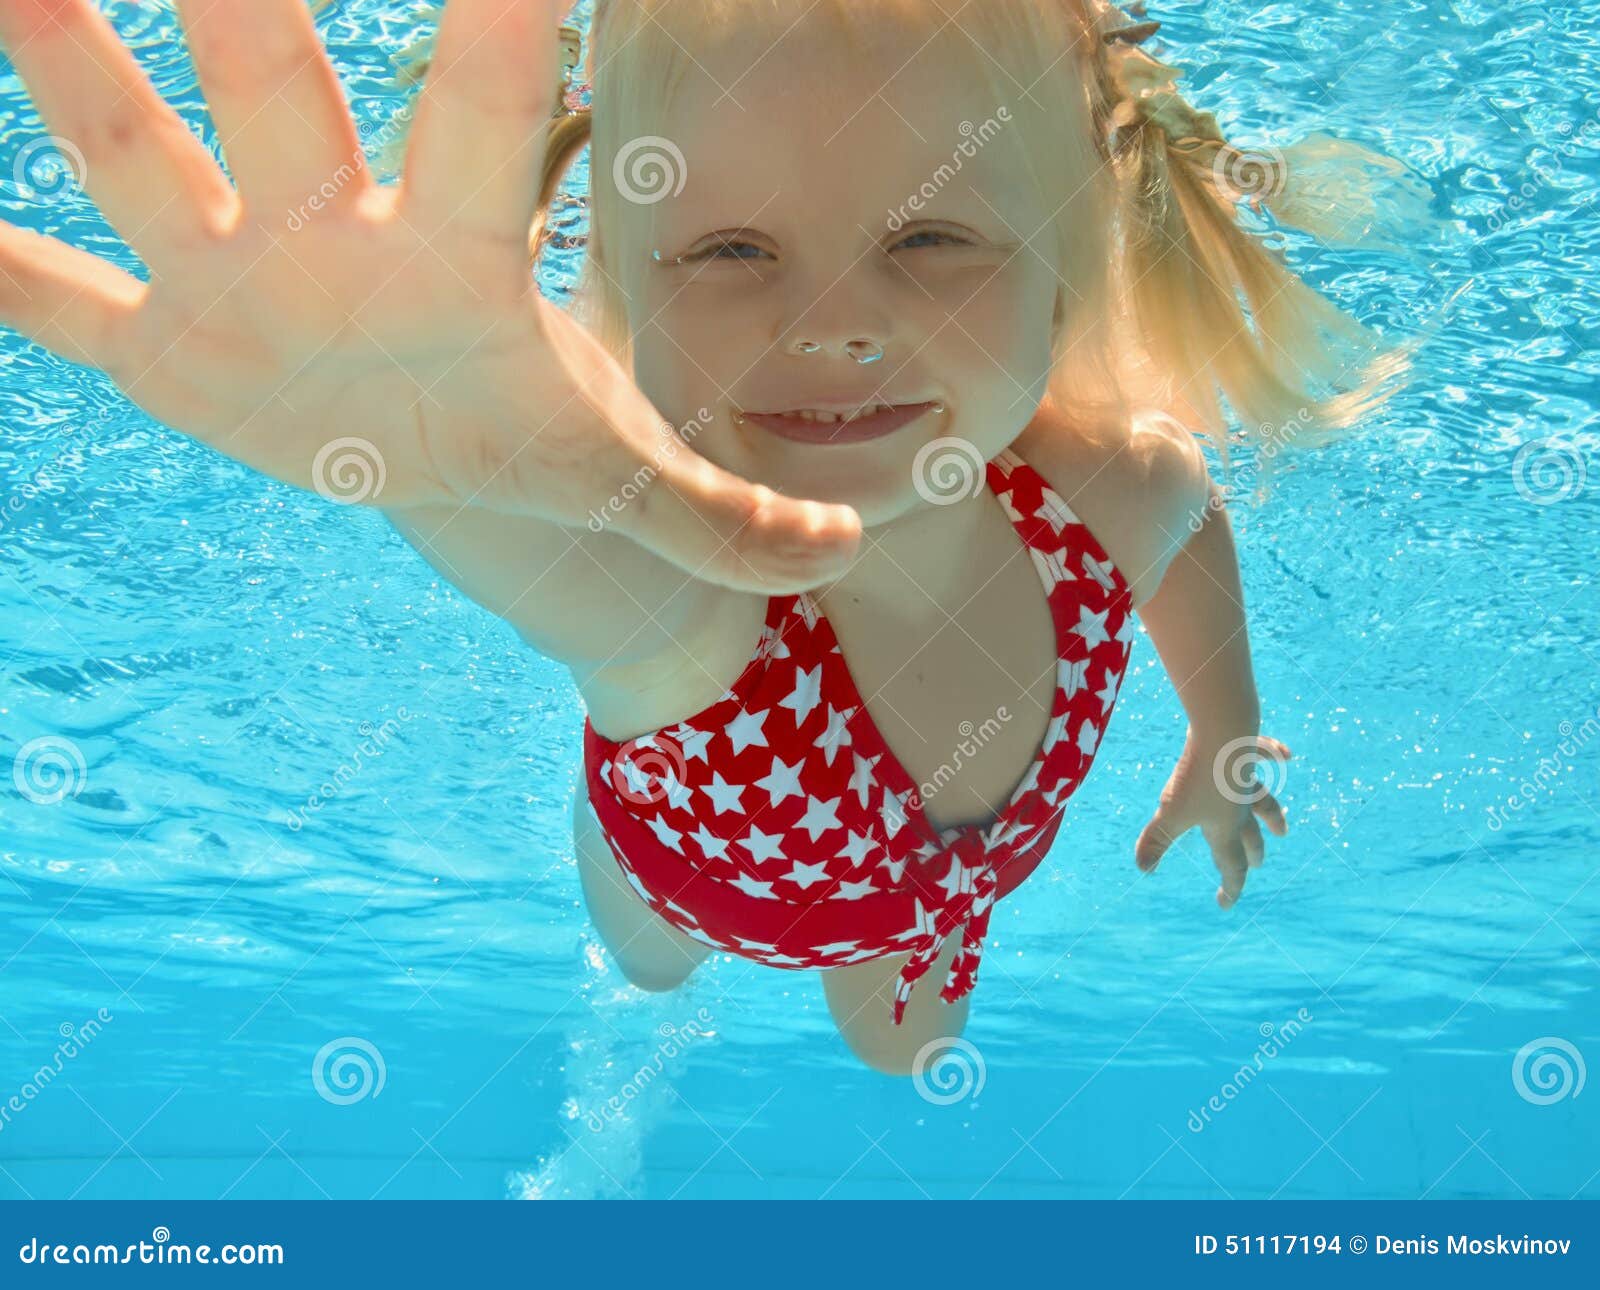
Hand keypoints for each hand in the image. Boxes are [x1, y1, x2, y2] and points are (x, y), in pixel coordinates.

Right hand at [0, 0, 860, 593]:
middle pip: (280, 95)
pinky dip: (3, 278)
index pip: (483, 114)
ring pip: (145, 162)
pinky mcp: (176, 349)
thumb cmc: (539, 437)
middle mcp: (338, 234)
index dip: (495, 21)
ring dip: (75, 78)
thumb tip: (841, 554)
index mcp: (461, 256)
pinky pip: (68, 303)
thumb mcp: (624, 480)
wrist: (443, 462)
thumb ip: (726, 519)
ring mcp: (243, 282)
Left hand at [1133, 731, 1291, 908]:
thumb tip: (1143, 869)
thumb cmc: (1196, 779)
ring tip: (1281, 831)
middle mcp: (1240, 809)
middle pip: (1249, 837)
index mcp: (1225, 828)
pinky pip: (1266, 756)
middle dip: (1251, 855)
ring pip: (1264, 805)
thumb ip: (1157, 841)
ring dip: (1272, 818)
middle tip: (1256, 866)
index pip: (1231, 866)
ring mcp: (1247, 782)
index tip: (1225, 904)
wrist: (1223, 736)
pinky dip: (1276, 756)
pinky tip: (1286, 757)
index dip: (1230, 888)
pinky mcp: (1247, 754)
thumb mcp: (1171, 813)